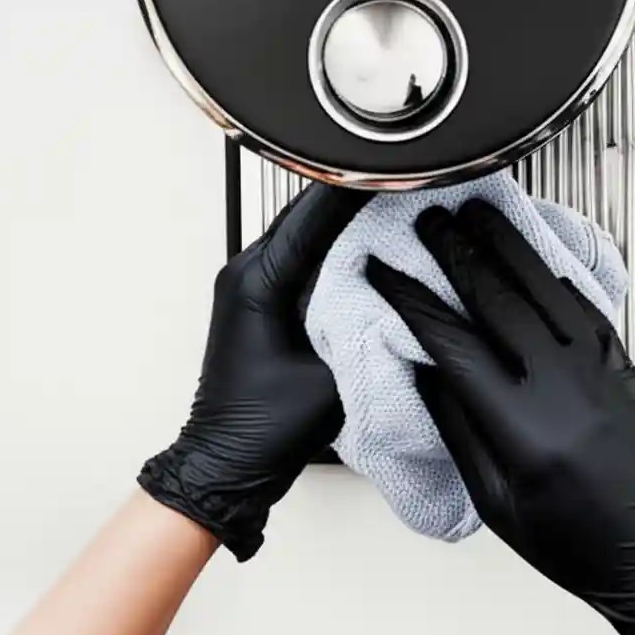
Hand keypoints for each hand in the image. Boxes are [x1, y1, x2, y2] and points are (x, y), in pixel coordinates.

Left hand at [139, 183, 368, 560]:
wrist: (228, 463)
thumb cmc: (266, 429)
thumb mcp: (335, 374)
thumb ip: (369, 325)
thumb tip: (405, 290)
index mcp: (258, 282)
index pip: (314, 215)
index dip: (359, 189)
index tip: (396, 170)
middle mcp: (246, 273)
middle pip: (307, 213)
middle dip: (356, 198)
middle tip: (405, 185)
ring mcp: (249, 284)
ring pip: (305, 232)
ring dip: (345, 221)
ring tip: (393, 208)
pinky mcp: (259, 299)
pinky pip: (301, 257)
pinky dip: (333, 247)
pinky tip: (367, 249)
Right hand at [367, 201, 634, 634]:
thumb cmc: (572, 541)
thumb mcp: (493, 499)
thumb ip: (456, 427)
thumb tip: (425, 367)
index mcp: (523, 429)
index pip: (453, 343)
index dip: (412, 300)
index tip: (385, 273)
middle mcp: (563, 388)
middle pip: (497, 300)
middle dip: (456, 253)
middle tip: (428, 221)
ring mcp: (599, 370)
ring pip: (545, 288)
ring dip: (506, 245)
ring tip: (476, 213)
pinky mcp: (621, 366)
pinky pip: (583, 306)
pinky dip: (552, 275)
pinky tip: (532, 257)